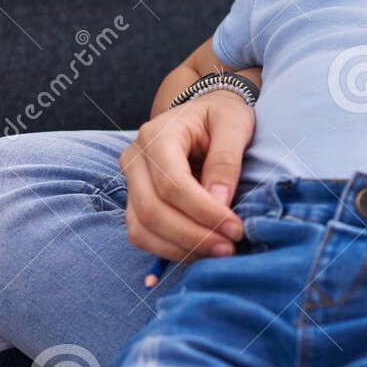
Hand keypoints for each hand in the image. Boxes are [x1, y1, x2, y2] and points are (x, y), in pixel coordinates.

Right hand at [120, 92, 251, 261]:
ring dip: (181, 249)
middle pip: (152, 210)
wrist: (203, 114)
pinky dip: (170, 250)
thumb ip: (225, 161)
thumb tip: (219, 203)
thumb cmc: (220, 117)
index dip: (203, 212)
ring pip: (142, 228)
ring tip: (218, 252)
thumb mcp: (234, 125)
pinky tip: (199, 252)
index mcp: (157, 134)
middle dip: (193, 236)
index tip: (235, 228)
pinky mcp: (135, 201)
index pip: (172, 184)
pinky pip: (143, 235)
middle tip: (229, 248)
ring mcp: (131, 182)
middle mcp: (135, 158)